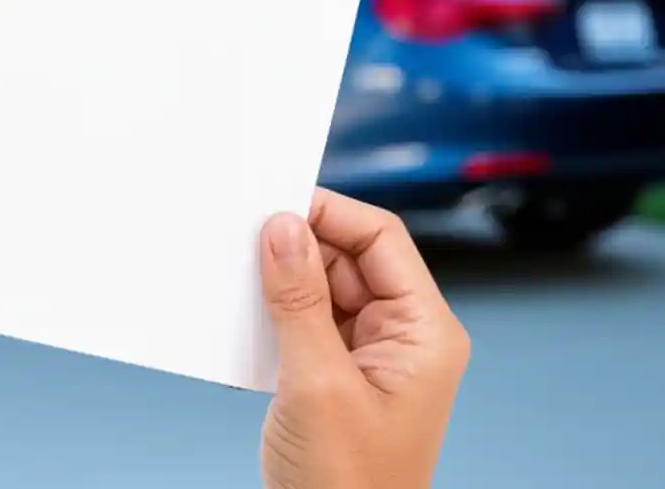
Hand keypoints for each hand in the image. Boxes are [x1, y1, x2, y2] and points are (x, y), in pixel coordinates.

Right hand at [258, 189, 469, 488]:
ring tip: (240, 282)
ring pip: (323, 287)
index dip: (329, 214)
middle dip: (297, 246)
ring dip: (282, 282)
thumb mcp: (316, 385)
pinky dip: (274, 313)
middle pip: (350, 257)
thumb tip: (281, 229)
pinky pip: (306, 321)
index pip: (381, 239)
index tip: (275, 204)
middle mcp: (403, 336)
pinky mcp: (335, 374)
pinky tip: (245, 316)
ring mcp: (369, 356)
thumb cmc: (349, 487)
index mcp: (424, 332)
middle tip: (242, 239)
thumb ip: (298, 300)